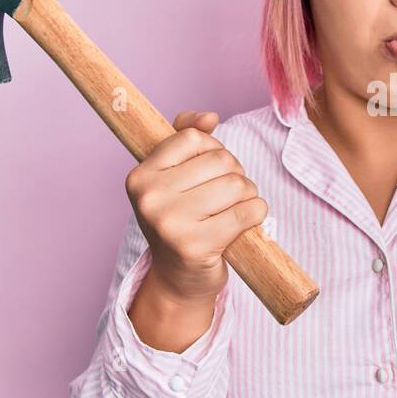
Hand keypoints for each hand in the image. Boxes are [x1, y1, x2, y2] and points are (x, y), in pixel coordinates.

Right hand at [124, 110, 268, 307]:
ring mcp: (170, 223)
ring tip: (233, 212)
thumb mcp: (174, 176)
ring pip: (238, 185)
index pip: (193, 138)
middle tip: (223, 199)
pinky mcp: (195, 246)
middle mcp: (149, 198)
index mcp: (140, 176)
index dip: (213, 150)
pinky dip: (256, 214)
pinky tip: (244, 225)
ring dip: (248, 196)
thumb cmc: (182, 220)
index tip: (207, 173)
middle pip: (221, 161)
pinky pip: (247, 212)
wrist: (179, 280)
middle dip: (234, 175)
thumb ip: (188, 137)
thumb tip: (210, 117)